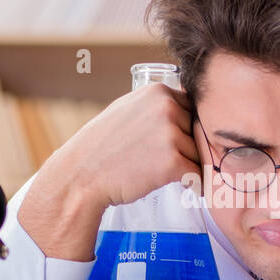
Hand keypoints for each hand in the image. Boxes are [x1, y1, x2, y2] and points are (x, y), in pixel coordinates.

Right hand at [49, 80, 201, 208]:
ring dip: (187, 165)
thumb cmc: (101, 146)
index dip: (186, 127)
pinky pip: (198, 174)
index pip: (191, 107)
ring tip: (163, 173)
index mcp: (157, 91)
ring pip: (197, 152)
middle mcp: (166, 108)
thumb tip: (184, 108)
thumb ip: (155, 105)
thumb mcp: (126, 109)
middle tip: (168, 161)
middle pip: (197, 130)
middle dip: (188, 146)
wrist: (81, 176)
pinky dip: (195, 183)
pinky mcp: (173, 163)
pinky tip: (187, 187)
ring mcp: (170, 135)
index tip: (177, 141)